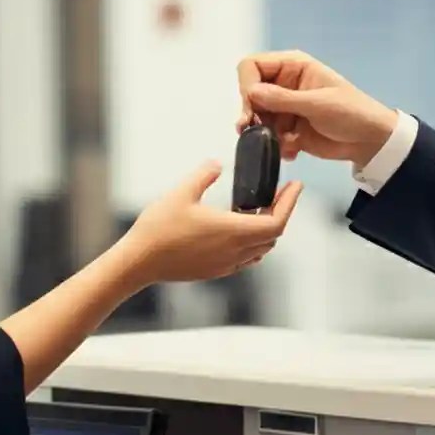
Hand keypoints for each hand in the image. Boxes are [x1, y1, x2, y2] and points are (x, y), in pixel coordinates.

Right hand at [122, 161, 302, 284]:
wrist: (139, 262)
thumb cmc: (158, 228)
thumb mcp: (181, 192)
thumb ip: (204, 175)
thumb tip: (217, 164)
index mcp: (232, 232)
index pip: (276, 222)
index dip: (290, 204)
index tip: (295, 186)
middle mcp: (234, 252)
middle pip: (272, 236)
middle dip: (280, 213)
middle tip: (279, 193)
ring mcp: (225, 265)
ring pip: (260, 249)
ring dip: (266, 229)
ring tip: (259, 208)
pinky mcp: (215, 271)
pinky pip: (245, 258)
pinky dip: (252, 242)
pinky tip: (238, 228)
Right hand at [236, 50, 397, 167]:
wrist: (370, 141)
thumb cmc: (350, 112)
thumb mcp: (317, 104)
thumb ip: (283, 99)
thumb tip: (251, 93)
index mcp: (292, 67)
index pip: (253, 66)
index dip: (247, 84)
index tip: (251, 106)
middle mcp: (284, 84)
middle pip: (250, 92)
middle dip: (250, 112)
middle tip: (251, 130)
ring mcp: (285, 108)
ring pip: (256, 117)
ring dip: (263, 132)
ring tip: (278, 144)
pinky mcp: (288, 129)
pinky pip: (268, 135)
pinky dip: (276, 145)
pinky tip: (292, 150)